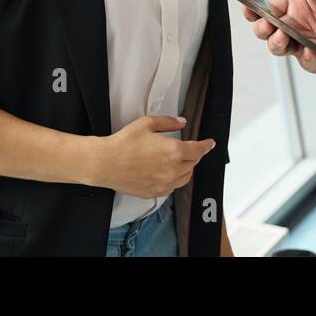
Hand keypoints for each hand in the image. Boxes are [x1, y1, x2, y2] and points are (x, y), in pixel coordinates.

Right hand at [92, 114, 214, 199]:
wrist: (105, 163)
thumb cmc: (124, 143)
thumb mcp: (147, 123)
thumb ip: (168, 122)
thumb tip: (182, 122)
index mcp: (174, 151)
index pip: (198, 150)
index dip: (206, 145)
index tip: (210, 144)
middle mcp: (172, 170)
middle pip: (193, 163)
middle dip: (195, 155)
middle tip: (192, 149)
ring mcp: (164, 183)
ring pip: (185, 177)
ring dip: (187, 168)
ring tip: (182, 161)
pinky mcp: (154, 192)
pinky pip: (172, 187)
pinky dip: (176, 180)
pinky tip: (170, 173)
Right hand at [242, 0, 315, 77]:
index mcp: (295, 7)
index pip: (268, 9)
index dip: (254, 9)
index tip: (248, 8)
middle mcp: (296, 27)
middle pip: (267, 31)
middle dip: (261, 29)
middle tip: (266, 26)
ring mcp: (304, 44)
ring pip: (279, 48)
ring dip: (276, 44)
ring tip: (283, 36)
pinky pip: (304, 63)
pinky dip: (304, 57)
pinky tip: (308, 50)